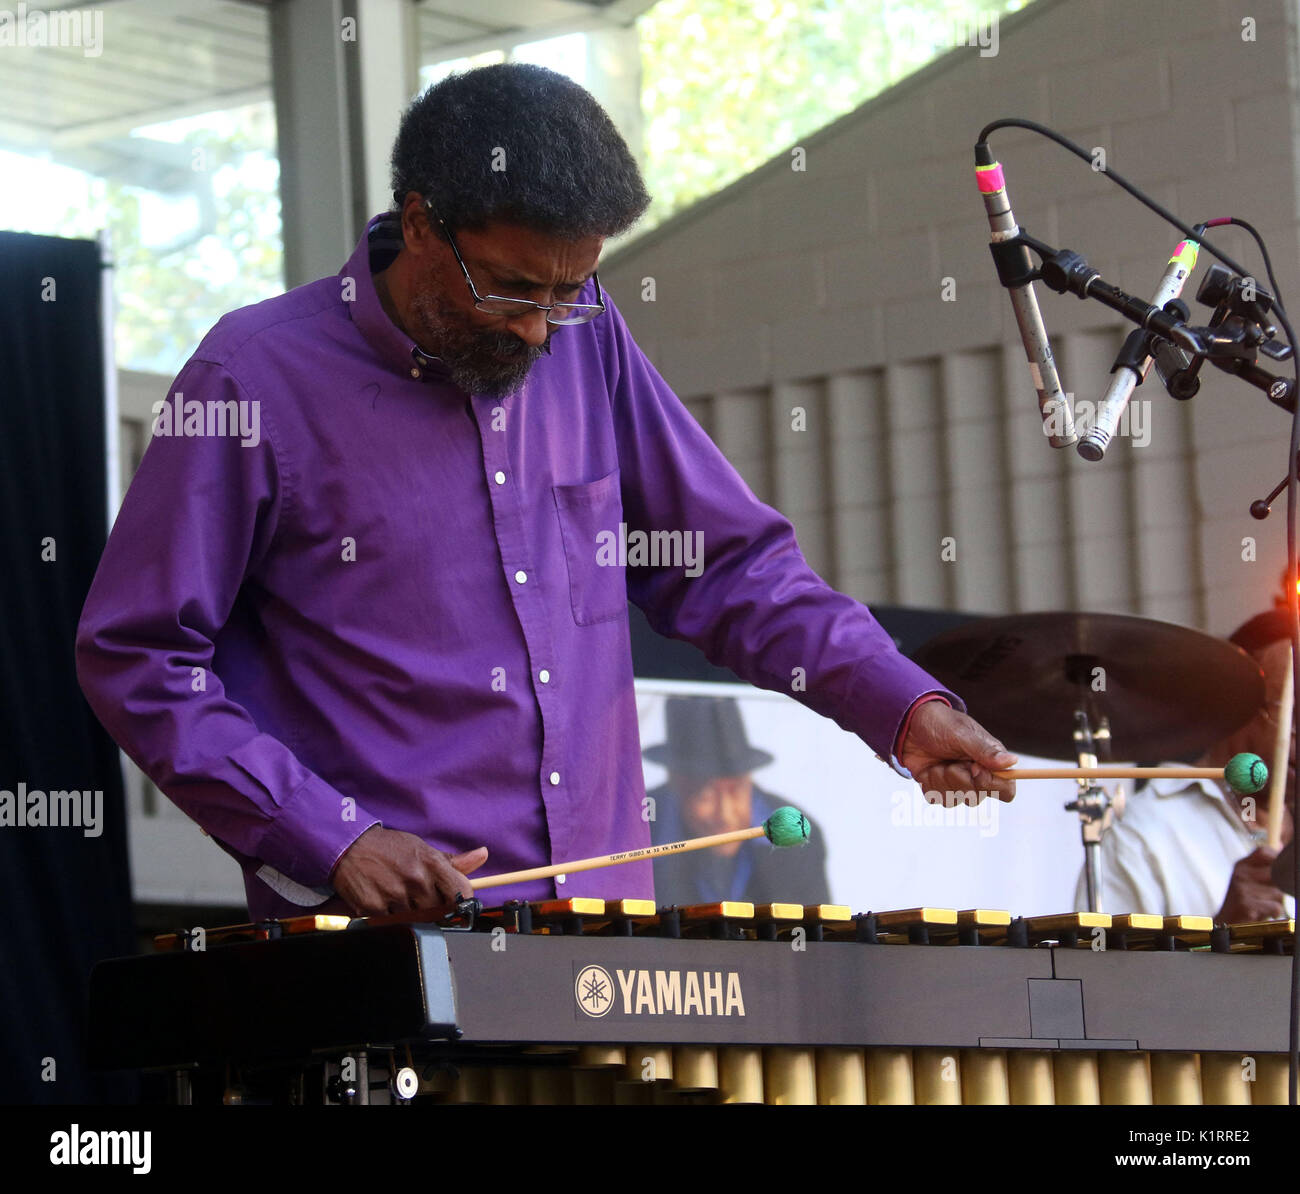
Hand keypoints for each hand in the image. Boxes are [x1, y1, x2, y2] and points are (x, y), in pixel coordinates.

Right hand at [330, 825, 488, 916]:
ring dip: (409, 912)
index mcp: (431, 862)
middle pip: (438, 910)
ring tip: (398, 895)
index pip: (461, 892)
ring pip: (415, 919)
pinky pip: (391, 922)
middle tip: (418, 895)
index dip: (462, 901)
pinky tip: (384, 900)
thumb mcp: (422, 849)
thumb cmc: (391, 848)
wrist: (349, 846)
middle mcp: (415, 879)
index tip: (457, 903)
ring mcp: (394, 894)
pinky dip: (389, 916)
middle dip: (432, 907)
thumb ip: (453, 860)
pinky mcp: (374, 907)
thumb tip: (482, 855)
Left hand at [899, 701, 1016, 804]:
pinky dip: (929, 783)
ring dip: (941, 780)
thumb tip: (1012, 761)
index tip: (974, 769)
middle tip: (949, 761)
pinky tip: (928, 768)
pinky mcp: (938, 788)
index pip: (1006, 789)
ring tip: (937, 762)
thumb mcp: (962, 734)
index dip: (991, 785)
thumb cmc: (940, 723)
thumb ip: (985, 751)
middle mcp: (977, 775)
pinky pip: (936, 798)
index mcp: (990, 761)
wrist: (909, 725)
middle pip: (976, 798)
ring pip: (954, 800)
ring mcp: (957, 783)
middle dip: (958, 779)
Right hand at [1217, 846, 1287, 923]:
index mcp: (1242, 865)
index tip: (1279, 871)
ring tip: (1263, 904)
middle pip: (1276, 873)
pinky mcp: (1246, 904)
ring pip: (1278, 893)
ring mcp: (1242, 888)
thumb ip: (1264, 865)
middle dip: (1279, 886)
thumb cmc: (1243, 900)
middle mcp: (1240, 873)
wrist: (1226, 921)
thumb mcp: (1248, 878)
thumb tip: (1281, 847)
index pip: (1264, 851)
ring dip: (1276, 902)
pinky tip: (1262, 913)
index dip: (1277, 859)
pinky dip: (1273, 912)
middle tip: (1271, 893)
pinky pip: (1275, 907)